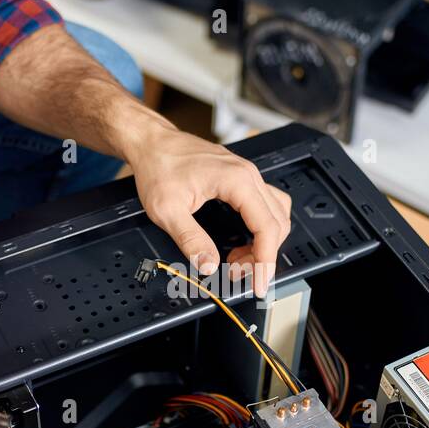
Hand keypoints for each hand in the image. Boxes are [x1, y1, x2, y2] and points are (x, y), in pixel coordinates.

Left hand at [127, 121, 292, 296]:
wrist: (152, 143)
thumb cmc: (158, 166)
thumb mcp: (166, 210)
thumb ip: (190, 239)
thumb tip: (208, 265)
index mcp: (236, 180)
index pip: (266, 227)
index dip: (265, 261)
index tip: (259, 284)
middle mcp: (248, 175)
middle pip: (276, 223)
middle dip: (261, 256)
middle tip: (237, 273)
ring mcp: (248, 175)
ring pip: (276, 215)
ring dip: (263, 242)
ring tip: (237, 259)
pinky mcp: (243, 178)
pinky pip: (266, 206)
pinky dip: (260, 229)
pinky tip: (241, 240)